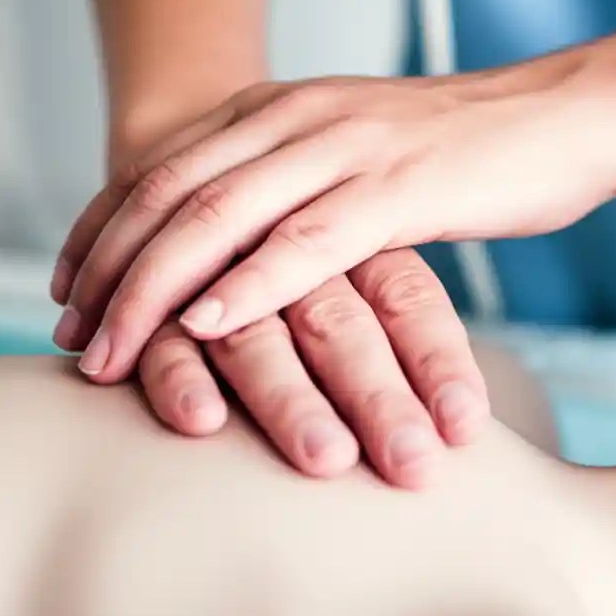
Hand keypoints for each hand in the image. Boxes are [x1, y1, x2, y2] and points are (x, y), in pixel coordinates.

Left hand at [53, 59, 612, 379]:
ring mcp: (344, 149)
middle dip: (109, 275)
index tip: (66, 298)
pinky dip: (247, 287)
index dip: (101, 236)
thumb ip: (288, 180)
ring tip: (113, 356)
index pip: (160, 172)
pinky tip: (206, 326)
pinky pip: (305, 243)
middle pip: (169, 198)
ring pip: (218, 219)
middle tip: (74, 343)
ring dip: (154, 293)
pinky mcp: (399, 190)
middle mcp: (295, 119)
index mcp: (277, 110)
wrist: (559, 114)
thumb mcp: (350, 150)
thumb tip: (233, 242)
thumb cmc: (457, 148)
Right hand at [128, 249, 488, 488]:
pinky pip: (161, 335)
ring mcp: (215, 263)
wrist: (188, 151)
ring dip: (289, 398)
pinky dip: (178, 374)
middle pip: (337, 322)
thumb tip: (466, 405)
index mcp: (348, 225)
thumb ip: (403, 318)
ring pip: (253, 333)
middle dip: (377, 396)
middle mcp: (286, 241)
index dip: (438, 360)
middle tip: (414, 463)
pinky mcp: (148, 286)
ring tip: (328, 459)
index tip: (466, 425)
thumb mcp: (366, 242)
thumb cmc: (303, 225)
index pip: (405, 297)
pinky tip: (201, 421)